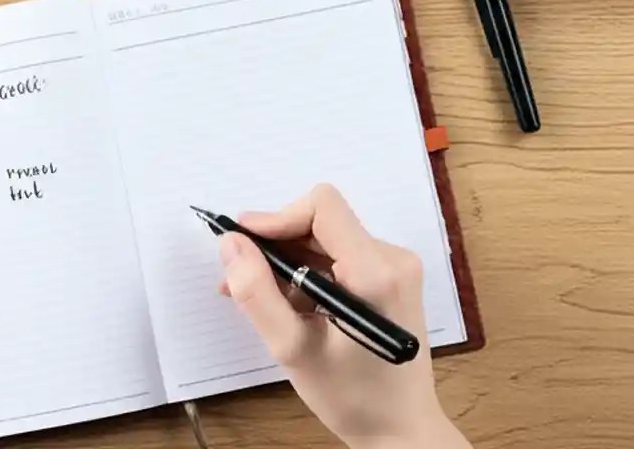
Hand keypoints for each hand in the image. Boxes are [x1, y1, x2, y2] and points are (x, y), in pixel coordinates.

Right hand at [218, 184, 470, 448]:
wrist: (402, 429)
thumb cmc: (352, 398)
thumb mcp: (293, 349)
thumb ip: (257, 293)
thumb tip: (231, 243)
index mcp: (376, 273)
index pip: (322, 207)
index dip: (277, 218)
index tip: (242, 245)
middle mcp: (393, 259)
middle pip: (322, 222)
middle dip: (276, 246)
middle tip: (238, 280)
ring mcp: (396, 268)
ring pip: (327, 239)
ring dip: (290, 262)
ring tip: (261, 300)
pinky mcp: (392, 278)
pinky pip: (341, 256)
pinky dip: (310, 273)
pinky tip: (290, 306)